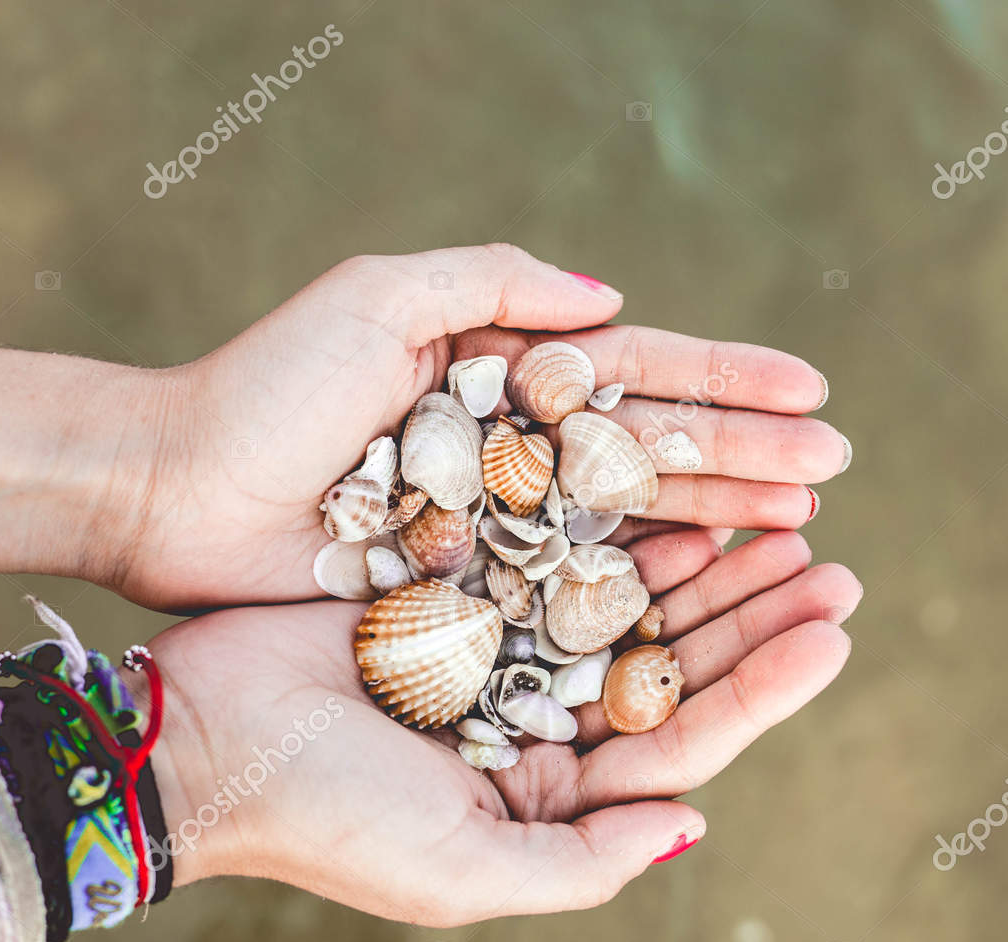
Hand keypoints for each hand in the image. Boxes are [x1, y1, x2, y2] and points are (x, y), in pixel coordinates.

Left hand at [106, 244, 844, 609]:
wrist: (173, 489)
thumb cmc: (266, 386)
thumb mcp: (375, 301)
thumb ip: (489, 283)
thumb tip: (610, 302)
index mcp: (499, 373)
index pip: (636, 374)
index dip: (724, 382)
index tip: (809, 392)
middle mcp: (512, 450)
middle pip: (649, 450)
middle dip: (745, 456)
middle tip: (834, 470)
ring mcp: (496, 524)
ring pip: (627, 524)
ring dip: (717, 522)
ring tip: (802, 528)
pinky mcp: (468, 592)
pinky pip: (568, 591)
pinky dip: (640, 590)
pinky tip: (708, 587)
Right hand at [144, 528, 859, 925]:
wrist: (198, 738)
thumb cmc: (323, 819)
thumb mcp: (459, 871)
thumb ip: (583, 859)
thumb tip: (695, 827)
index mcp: (549, 795)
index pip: (683, 740)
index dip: (763, 689)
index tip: (833, 634)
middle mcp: (538, 723)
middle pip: (672, 665)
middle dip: (753, 617)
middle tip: (829, 565)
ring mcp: (502, 652)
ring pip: (630, 603)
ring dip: (703, 566)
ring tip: (777, 519)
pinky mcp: (460, 589)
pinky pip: (560, 551)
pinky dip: (617, 527)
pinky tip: (673, 496)